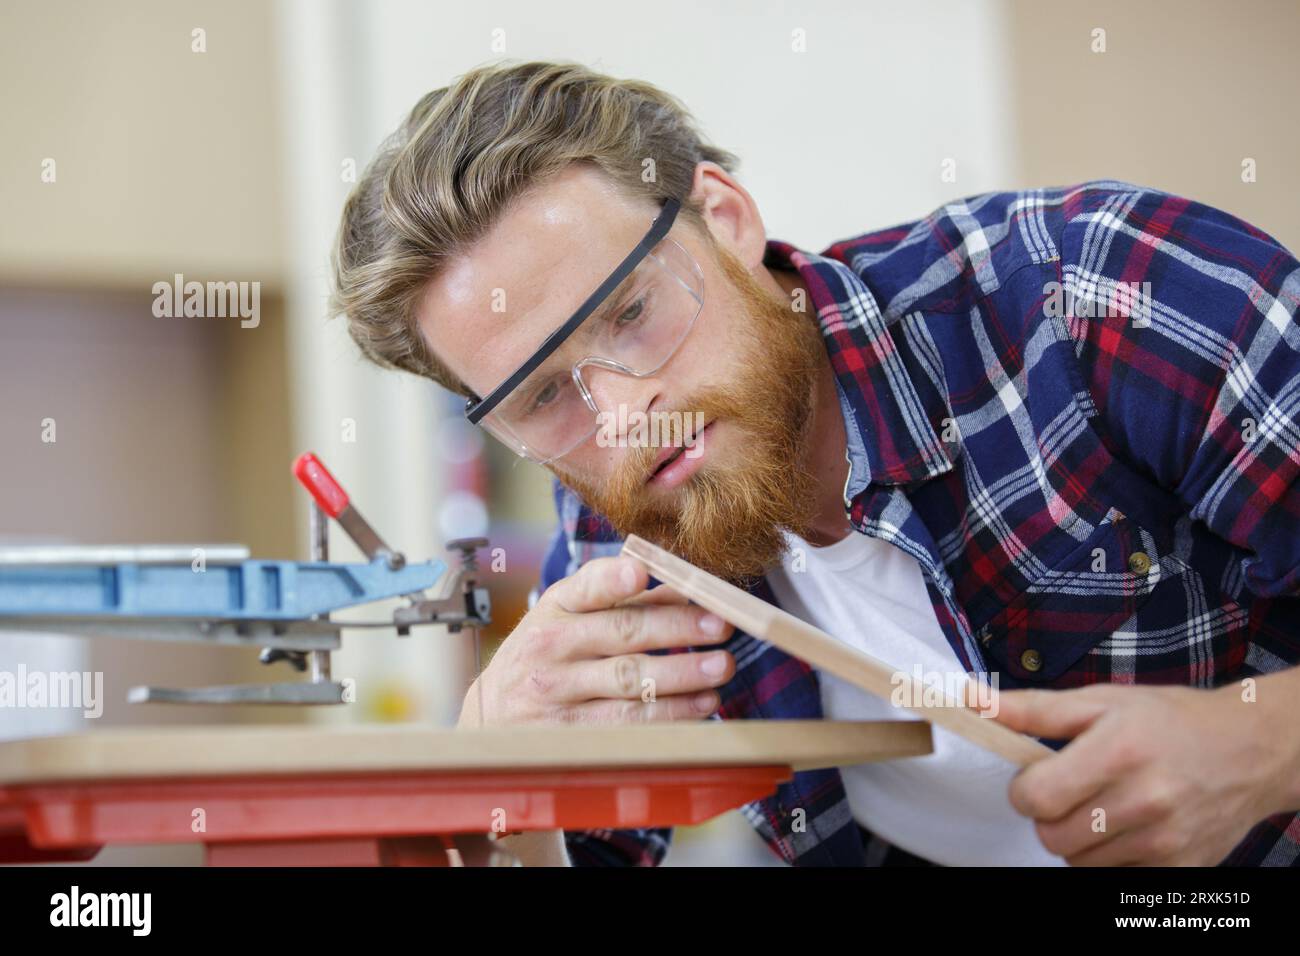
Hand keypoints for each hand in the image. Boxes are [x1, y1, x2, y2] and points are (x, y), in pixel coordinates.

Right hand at [458, 555, 734, 726]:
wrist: (493, 714)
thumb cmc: (547, 654)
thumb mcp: (569, 615)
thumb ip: (623, 599)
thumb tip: (685, 586)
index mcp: (557, 606)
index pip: (586, 587)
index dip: (612, 580)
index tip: (639, 574)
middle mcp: (552, 647)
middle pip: (622, 635)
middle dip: (677, 629)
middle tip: (721, 626)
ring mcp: (558, 693)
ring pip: (630, 682)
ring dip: (683, 674)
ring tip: (722, 667)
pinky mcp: (571, 733)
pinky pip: (630, 722)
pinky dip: (672, 713)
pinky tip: (703, 703)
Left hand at [976, 681, 1298, 864]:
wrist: (1248, 749)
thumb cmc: (1168, 720)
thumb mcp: (1101, 700)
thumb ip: (1033, 709)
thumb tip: (973, 702)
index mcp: (1118, 752)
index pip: (1036, 799)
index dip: (1024, 790)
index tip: (1038, 777)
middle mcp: (1144, 800)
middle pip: (1053, 837)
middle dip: (1049, 814)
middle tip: (1073, 790)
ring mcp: (1165, 839)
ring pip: (1079, 861)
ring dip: (1079, 837)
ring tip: (1103, 804)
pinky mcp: (1180, 867)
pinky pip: (1114, 875)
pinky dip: (1110, 856)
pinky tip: (1128, 826)